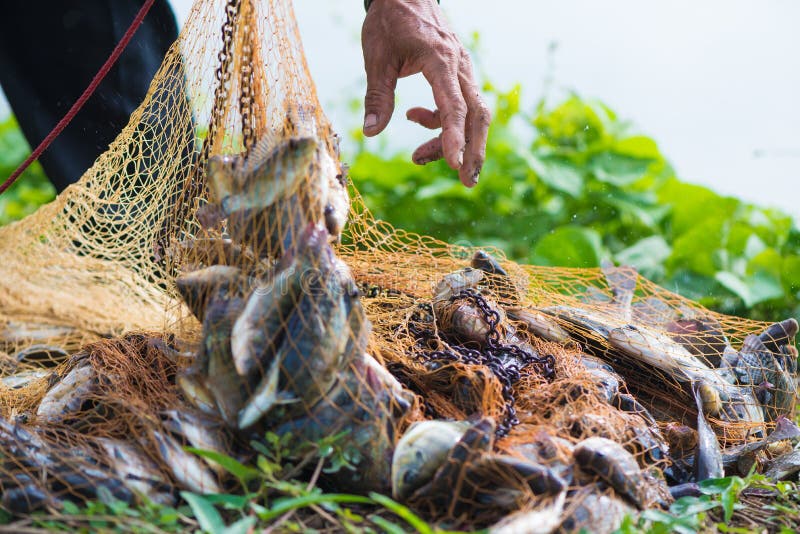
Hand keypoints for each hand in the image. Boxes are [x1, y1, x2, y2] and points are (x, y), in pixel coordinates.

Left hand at [361, 0, 490, 186]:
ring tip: (419, 158)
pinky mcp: (458, 73)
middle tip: (465, 182)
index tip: (455, 165)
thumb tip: (371, 133)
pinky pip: (460, 104)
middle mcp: (459, 66)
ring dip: (455, 141)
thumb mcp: (376, 58)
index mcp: (440, 61)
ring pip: (472, 113)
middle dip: (474, 151)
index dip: (454, 138)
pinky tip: (415, 119)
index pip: (454, 107)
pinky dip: (443, 121)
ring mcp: (462, 69)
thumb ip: (377, 96)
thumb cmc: (389, 20)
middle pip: (477, 115)